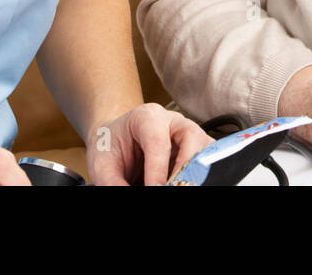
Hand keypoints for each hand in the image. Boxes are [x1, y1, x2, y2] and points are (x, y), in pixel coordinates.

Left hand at [85, 102, 211, 185]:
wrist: (116, 140)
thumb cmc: (110, 147)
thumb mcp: (102, 165)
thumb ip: (113, 182)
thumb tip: (129, 194)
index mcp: (147, 117)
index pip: (157, 141)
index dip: (158, 170)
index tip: (155, 189)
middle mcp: (173, 121)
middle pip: (191, 137)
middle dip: (185, 169)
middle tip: (175, 187)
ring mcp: (189, 133)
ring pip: (205, 147)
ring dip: (198, 172)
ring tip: (182, 186)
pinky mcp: (197, 148)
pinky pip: (209, 159)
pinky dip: (202, 174)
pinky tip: (186, 183)